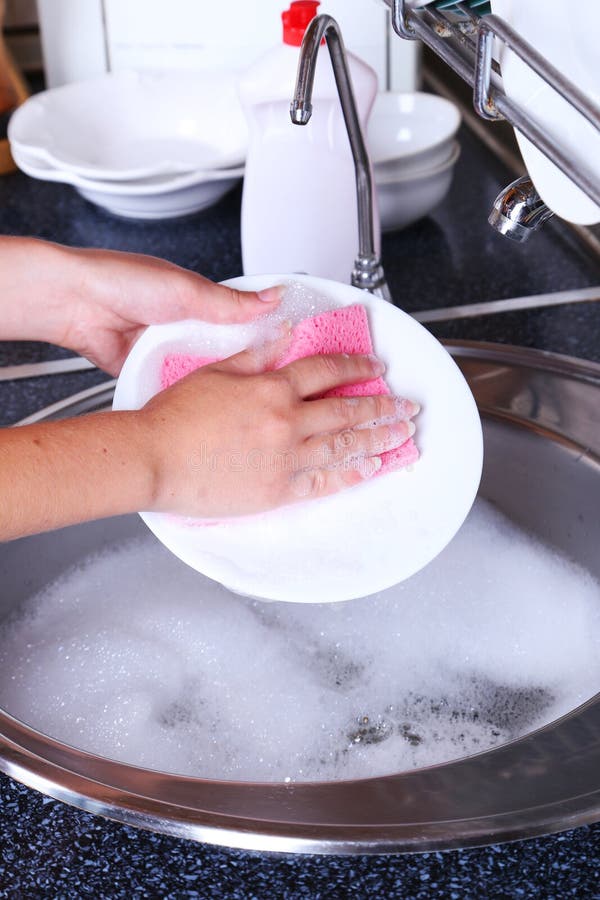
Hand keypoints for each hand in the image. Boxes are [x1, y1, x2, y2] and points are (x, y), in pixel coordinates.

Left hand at [0, 237, 279, 374]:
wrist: (76, 304)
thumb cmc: (122, 281)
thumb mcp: (187, 290)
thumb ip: (231, 302)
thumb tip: (273, 297)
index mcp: (201, 301)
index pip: (243, 321)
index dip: (265, 336)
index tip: (287, 351)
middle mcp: (187, 327)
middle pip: (226, 353)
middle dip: (240, 365)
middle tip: (261, 380)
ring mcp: (169, 352)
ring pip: (203, 373)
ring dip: (211, 381)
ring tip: (231, 393)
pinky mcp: (150, 373)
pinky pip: (175, 387)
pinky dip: (183, 392)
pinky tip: (197, 401)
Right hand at [141, 343, 418, 518]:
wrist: (153, 459)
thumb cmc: (175, 416)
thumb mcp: (216, 370)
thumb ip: (258, 352)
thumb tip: (287, 332)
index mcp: (272, 388)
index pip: (326, 371)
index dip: (356, 367)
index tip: (374, 367)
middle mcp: (286, 422)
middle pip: (347, 410)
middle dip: (383, 406)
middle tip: (406, 406)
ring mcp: (285, 458)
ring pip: (344, 445)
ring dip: (378, 438)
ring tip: (401, 434)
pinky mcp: (278, 490)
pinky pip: (325, 481)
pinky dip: (352, 474)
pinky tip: (372, 468)